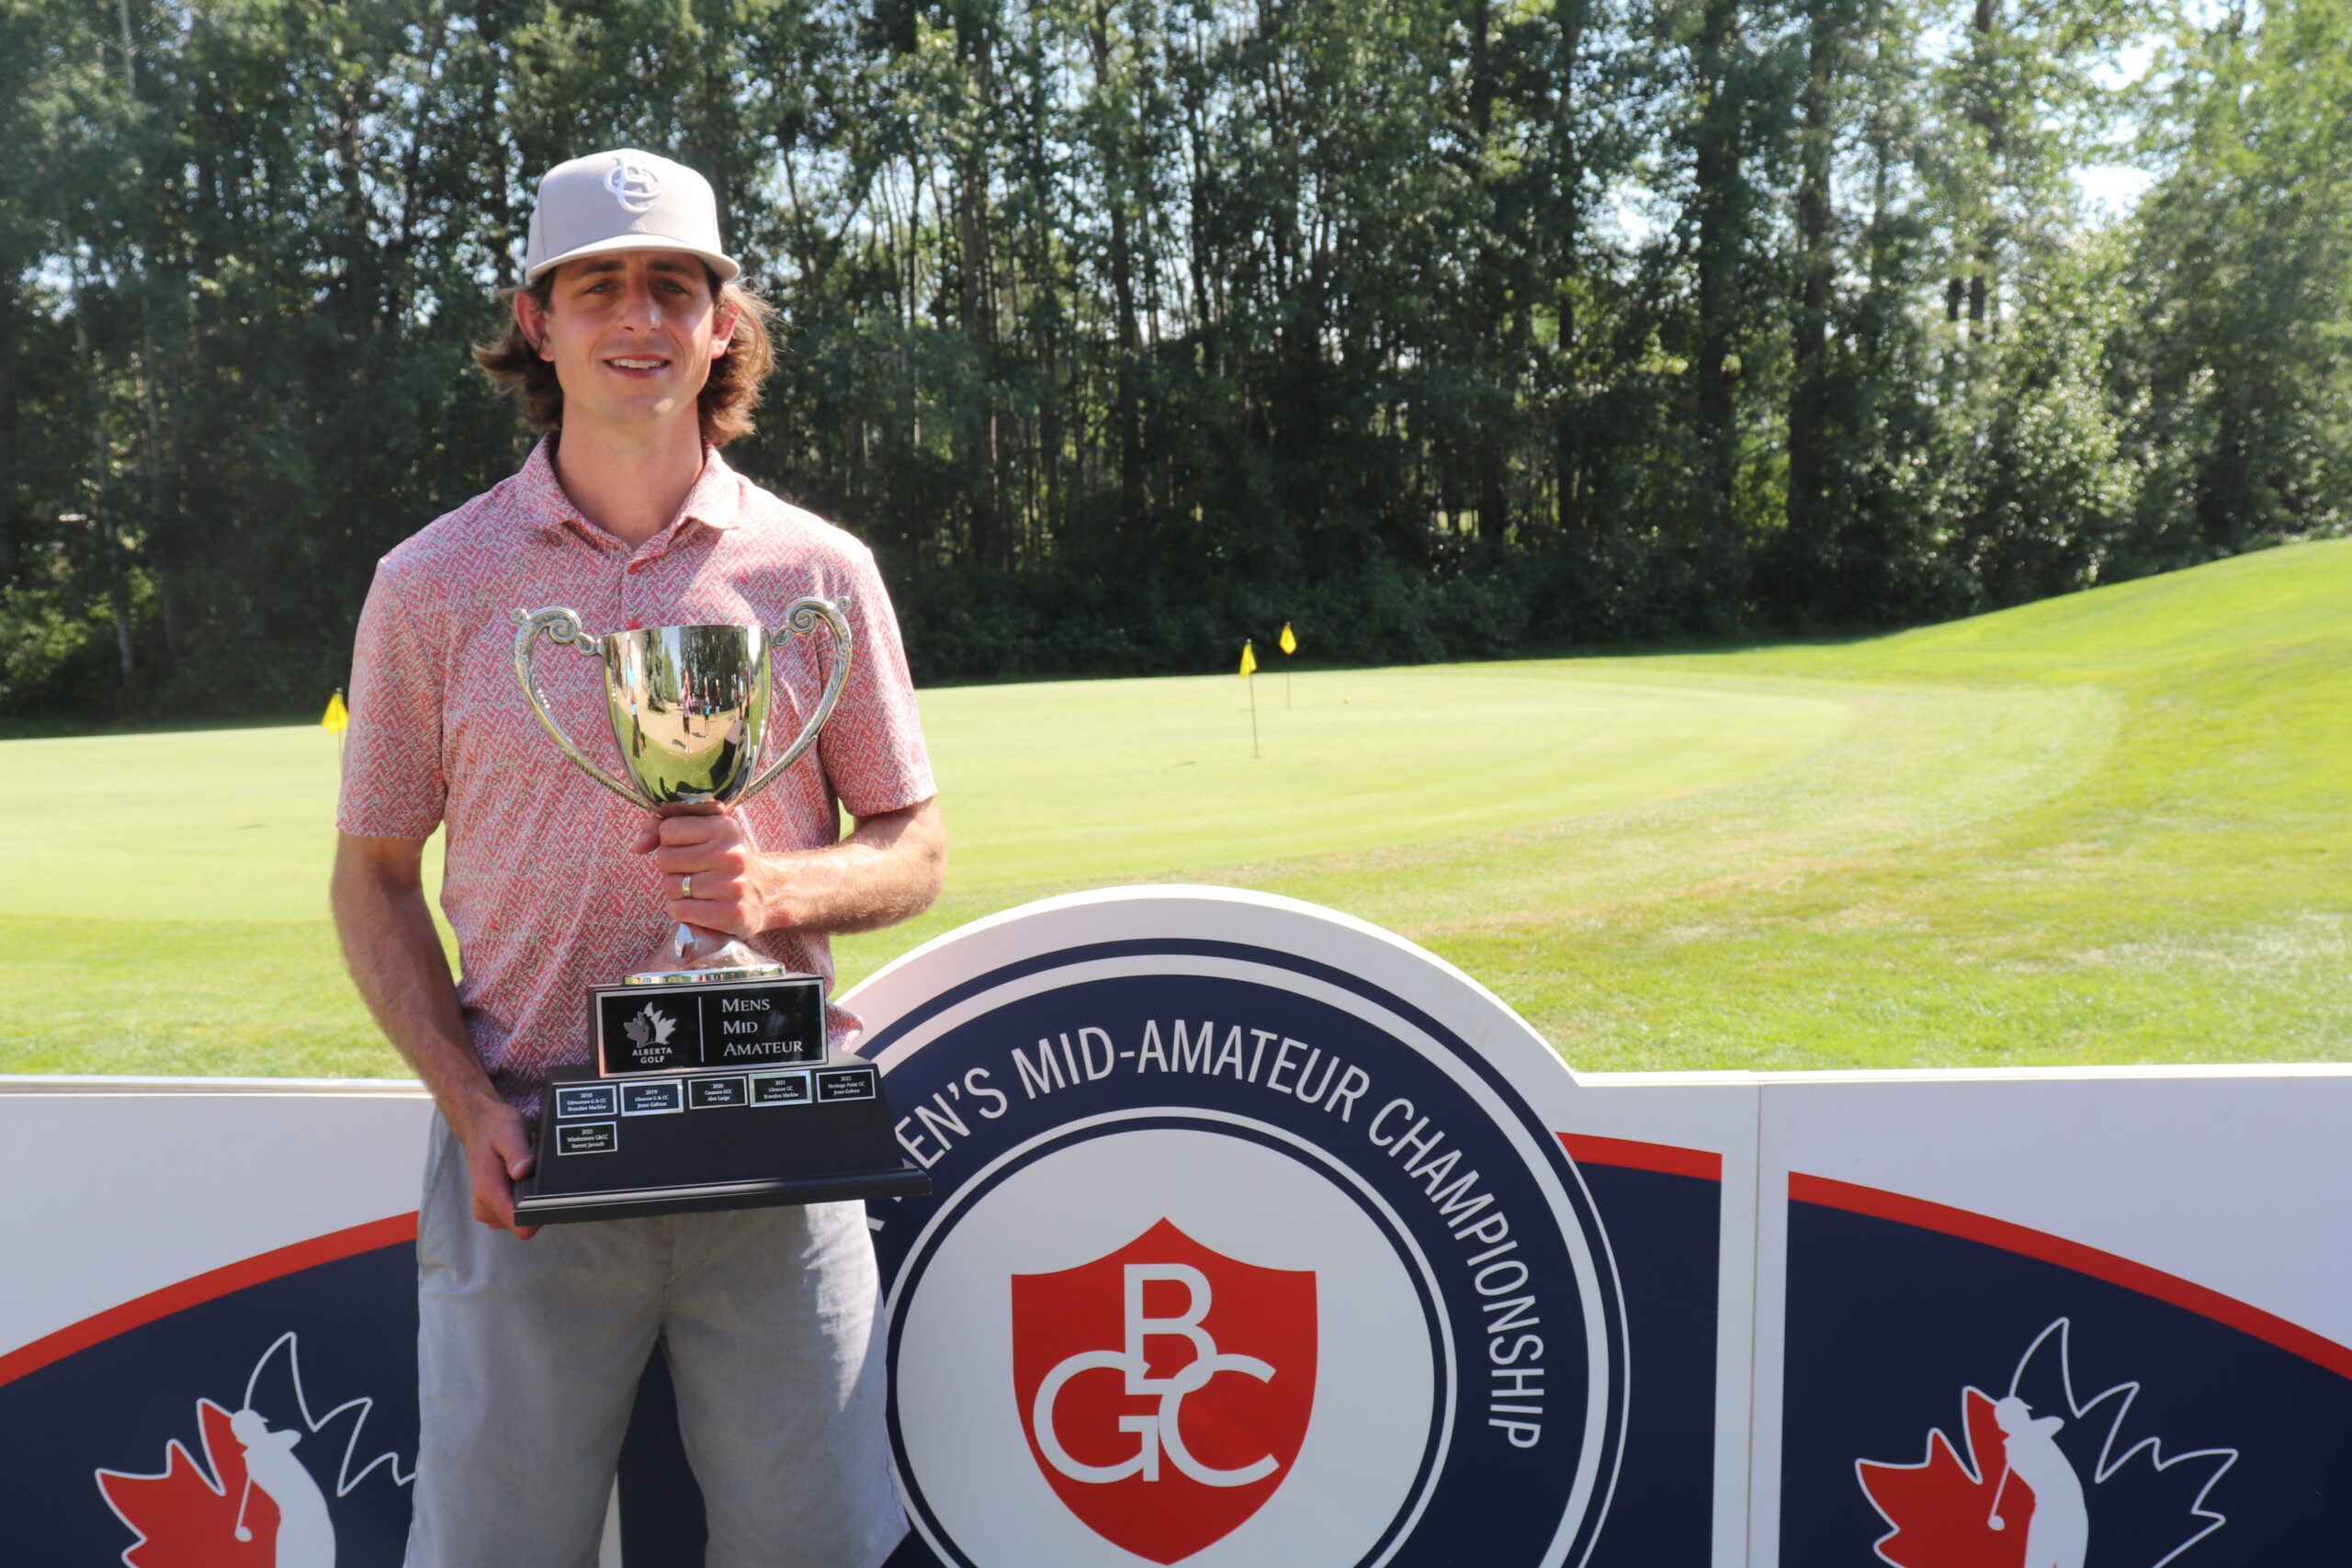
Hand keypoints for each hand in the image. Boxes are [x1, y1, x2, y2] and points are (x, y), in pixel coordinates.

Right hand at [450, 1096, 538, 1238]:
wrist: (479, 1125)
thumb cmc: (495, 1127)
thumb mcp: (510, 1133)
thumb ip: (517, 1154)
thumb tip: (522, 1171)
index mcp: (489, 1193)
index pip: (521, 1226)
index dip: (540, 1216)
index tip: (550, 1198)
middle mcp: (485, 1208)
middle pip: (523, 1225)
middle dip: (535, 1206)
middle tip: (538, 1179)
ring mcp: (486, 1210)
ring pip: (519, 1222)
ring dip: (527, 1203)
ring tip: (528, 1177)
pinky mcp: (491, 1208)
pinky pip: (513, 1214)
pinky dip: (521, 1201)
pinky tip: (522, 1181)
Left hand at [629, 807, 777, 937]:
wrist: (767, 893)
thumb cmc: (724, 860)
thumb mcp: (703, 833)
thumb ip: (662, 829)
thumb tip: (636, 847)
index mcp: (725, 827)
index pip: (668, 830)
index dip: (670, 841)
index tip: (688, 848)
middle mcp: (731, 854)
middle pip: (665, 859)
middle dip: (671, 868)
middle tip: (691, 872)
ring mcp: (732, 886)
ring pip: (670, 887)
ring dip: (675, 892)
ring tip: (695, 890)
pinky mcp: (730, 914)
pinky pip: (679, 910)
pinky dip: (680, 911)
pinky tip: (697, 907)